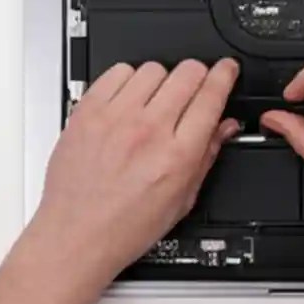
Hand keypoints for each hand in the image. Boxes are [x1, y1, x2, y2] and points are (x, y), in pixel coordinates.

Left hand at [29, 59, 239, 280]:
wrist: (76, 235)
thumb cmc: (124, 226)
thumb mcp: (182, 200)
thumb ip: (207, 156)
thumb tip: (224, 127)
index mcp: (177, 155)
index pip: (212, 96)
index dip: (226, 75)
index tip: (227, 69)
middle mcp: (148, 131)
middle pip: (187, 73)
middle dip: (199, 74)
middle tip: (195, 85)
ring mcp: (115, 118)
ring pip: (154, 68)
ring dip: (162, 79)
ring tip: (156, 99)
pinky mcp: (87, 112)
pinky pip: (116, 72)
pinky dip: (127, 79)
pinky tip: (128, 98)